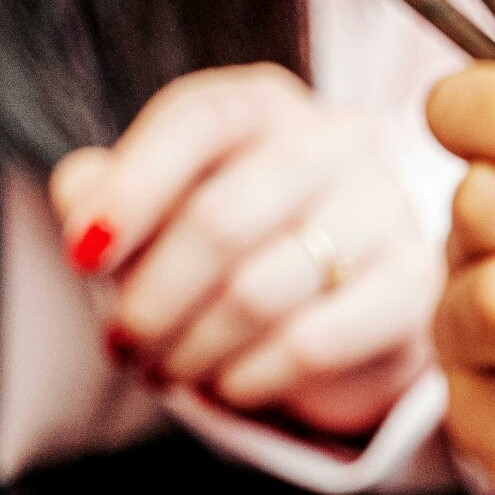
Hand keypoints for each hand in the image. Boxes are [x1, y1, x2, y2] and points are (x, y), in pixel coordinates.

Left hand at [54, 65, 435, 437]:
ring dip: (193, 347)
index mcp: (263, 105)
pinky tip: (227, 388)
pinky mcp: (411, 285)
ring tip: (167, 373)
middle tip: (122, 344)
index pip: (195, 122)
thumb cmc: (243, 247)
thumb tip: (83, 209)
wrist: (353, 308)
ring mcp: (383, 208)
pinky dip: (252, 376)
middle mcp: (332, 141)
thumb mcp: (165, 208)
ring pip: (258, 292)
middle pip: (219, 219)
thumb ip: (107, 194)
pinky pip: (312, 341)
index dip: (132, 190)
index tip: (84, 257)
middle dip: (153, 296)